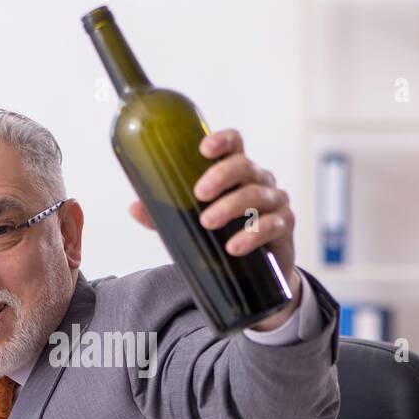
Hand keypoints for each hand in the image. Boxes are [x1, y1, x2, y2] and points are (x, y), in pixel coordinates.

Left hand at [128, 127, 300, 331]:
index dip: (222, 141)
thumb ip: (165, 216)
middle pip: (245, 166)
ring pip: (257, 196)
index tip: (203, 149)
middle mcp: (260, 181)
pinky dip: (251, 235)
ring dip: (230, 207)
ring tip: (207, 223)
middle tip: (199, 194)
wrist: (256, 277)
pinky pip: (271, 226)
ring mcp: (276, 203)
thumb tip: (134, 207)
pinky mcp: (284, 228)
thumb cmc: (223, 238)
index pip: (235, 145)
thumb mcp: (190, 227)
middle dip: (221, 176)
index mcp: (237, 173)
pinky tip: (234, 246)